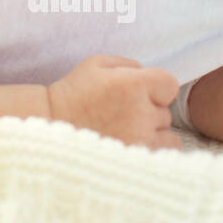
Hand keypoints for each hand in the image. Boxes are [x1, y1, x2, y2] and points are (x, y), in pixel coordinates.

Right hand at [47, 55, 182, 149]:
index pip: (170, 84)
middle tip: (123, 111)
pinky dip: (152, 149)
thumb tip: (149, 75)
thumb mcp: (97, 63)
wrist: (52, 124)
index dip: (157, 87)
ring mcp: (141, 139)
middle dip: (150, 109)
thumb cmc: (75, 92)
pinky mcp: (137, 159)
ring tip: (127, 129)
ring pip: (167, 134)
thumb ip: (129, 65)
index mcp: (132, 84)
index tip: (141, 91)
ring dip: (152, 131)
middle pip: (166, 111)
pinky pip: (163, 154)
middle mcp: (141, 112)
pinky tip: (132, 143)